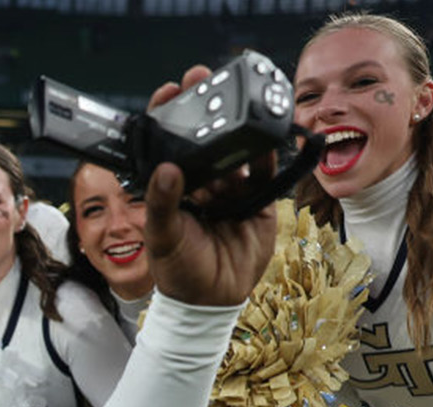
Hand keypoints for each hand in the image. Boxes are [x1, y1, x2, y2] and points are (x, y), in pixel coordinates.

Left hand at [143, 67, 278, 306]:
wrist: (211, 302)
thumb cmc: (178, 270)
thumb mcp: (162, 237)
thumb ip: (161, 203)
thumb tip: (167, 168)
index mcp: (174, 189)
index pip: (169, 145)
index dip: (169, 116)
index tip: (170, 90)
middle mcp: (202, 185)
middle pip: (205, 141)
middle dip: (206, 110)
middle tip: (204, 77)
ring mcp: (232, 191)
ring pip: (237, 152)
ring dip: (238, 129)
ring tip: (239, 100)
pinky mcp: (259, 203)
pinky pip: (267, 174)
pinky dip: (271, 153)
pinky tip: (271, 132)